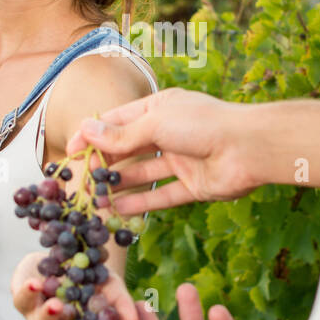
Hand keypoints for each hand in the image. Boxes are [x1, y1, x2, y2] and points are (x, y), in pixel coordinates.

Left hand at [11, 251, 140, 319]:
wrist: (64, 254)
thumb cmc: (91, 277)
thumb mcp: (111, 285)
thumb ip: (121, 303)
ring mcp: (38, 317)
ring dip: (49, 316)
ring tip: (57, 305)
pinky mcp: (22, 298)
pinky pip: (22, 300)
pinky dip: (28, 292)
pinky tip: (36, 284)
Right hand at [65, 87, 259, 213]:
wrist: (249, 148)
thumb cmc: (202, 124)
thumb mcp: (155, 124)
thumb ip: (121, 135)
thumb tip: (86, 131)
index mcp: (160, 108)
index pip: (117, 121)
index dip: (92, 136)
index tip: (70, 153)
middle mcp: (169, 132)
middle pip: (129, 149)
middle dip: (104, 164)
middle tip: (80, 182)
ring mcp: (181, 159)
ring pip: (143, 174)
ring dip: (119, 186)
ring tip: (94, 200)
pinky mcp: (192, 185)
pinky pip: (161, 195)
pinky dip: (141, 203)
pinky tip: (118, 210)